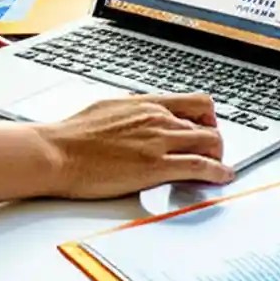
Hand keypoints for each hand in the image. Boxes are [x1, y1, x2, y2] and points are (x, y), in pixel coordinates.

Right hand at [37, 94, 234, 197]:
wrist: (57, 152)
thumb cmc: (72, 135)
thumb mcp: (107, 109)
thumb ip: (130, 113)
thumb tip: (135, 116)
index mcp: (145, 104)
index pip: (195, 103)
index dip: (208, 118)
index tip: (207, 130)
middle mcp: (157, 118)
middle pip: (208, 125)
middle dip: (215, 141)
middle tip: (212, 155)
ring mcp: (159, 141)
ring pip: (211, 142)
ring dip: (219, 157)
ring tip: (219, 168)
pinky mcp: (156, 166)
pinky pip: (201, 166)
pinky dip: (219, 172)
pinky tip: (222, 178)